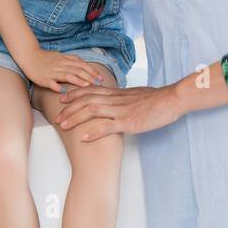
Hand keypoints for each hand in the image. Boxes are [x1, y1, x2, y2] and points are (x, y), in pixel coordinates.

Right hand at [19, 48, 105, 94]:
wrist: (29, 56)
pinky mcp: (44, 78)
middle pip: (77, 70)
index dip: (92, 71)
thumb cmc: (45, 57)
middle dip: (89, 77)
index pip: (82, 65)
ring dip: (77, 81)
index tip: (101, 77)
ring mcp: (52, 72)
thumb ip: (71, 59)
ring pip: (67, 75)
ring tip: (87, 86)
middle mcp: (60, 65)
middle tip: (99, 83)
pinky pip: (50, 83)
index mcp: (65, 60)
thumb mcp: (60, 55)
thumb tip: (83, 62)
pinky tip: (62, 91)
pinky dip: (56, 86)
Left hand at [54, 84, 182, 141]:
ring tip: (62, 125)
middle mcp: (115, 99)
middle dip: (69, 108)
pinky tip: (83, 137)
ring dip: (75, 118)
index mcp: (117, 93)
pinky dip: (93, 131)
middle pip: (86, 99)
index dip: (75, 94)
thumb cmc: (157, 99)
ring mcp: (121, 110)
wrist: (171, 100)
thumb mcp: (136, 95)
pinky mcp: (128, 122)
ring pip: (92, 110)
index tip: (63, 98)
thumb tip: (116, 100)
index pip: (91, 90)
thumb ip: (123, 98)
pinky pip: (107, 126)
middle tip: (56, 116)